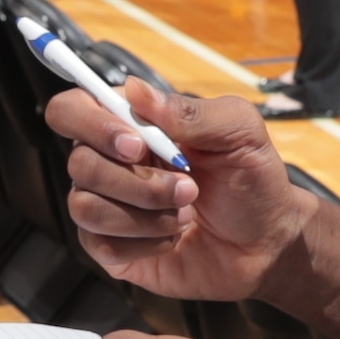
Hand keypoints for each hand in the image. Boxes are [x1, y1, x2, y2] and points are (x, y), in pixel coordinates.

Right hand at [52, 77, 313, 306]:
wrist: (267, 243)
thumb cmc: (253, 180)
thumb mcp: (238, 132)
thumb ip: (188, 110)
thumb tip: (135, 89)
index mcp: (131, 124)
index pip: (72, 109)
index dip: (92, 125)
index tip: (138, 145)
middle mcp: (110, 162)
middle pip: (79, 163)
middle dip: (139, 182)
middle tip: (190, 189)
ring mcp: (107, 206)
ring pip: (85, 206)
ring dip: (144, 214)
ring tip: (185, 214)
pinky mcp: (111, 248)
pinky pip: (100, 243)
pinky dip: (144, 242)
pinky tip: (172, 237)